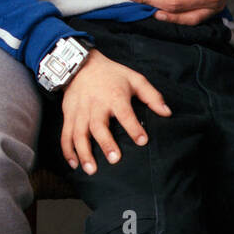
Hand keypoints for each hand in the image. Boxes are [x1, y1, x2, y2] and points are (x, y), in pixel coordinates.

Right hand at [59, 50, 170, 174]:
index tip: (142, 141)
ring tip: (90, 169)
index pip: (124, 112)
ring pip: (79, 133)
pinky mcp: (68, 114)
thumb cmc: (112, 74)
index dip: (133, 127)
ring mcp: (80, 111)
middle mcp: (95, 104)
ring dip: (83, 152)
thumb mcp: (135, 79)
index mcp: (114, 96)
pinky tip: (74, 164)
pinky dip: (67, 150)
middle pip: (98, 125)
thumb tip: (167, 113)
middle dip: (105, 143)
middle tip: (114, 159)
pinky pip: (66, 134)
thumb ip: (152, 96)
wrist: (81, 64)